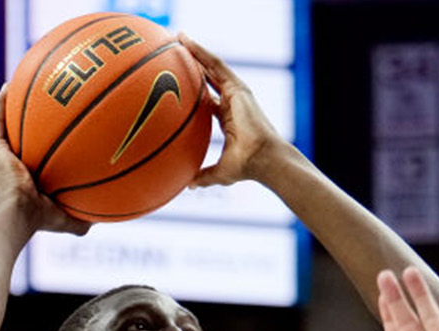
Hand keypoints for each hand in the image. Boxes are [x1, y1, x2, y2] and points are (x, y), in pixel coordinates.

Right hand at [0, 87, 89, 235]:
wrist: (18, 214)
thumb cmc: (42, 218)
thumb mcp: (69, 218)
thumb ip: (85, 217)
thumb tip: (105, 216)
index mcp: (30, 178)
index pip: (40, 156)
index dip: (48, 142)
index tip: (60, 127)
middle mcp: (15, 164)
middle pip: (24, 135)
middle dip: (32, 118)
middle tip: (46, 99)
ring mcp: (4, 156)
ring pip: (8, 124)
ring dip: (13, 105)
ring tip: (21, 84)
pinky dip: (1, 104)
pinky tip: (8, 87)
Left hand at [180, 34, 286, 187]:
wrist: (262, 159)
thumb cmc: (246, 168)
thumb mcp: (219, 173)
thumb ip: (204, 176)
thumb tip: (187, 185)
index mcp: (228, 118)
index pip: (208, 98)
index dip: (195, 89)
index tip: (180, 83)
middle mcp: (231, 102)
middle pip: (209, 77)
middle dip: (194, 64)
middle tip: (176, 52)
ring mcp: (235, 93)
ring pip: (212, 66)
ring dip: (195, 51)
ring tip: (179, 37)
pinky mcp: (237, 87)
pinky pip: (216, 65)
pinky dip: (201, 53)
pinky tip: (187, 42)